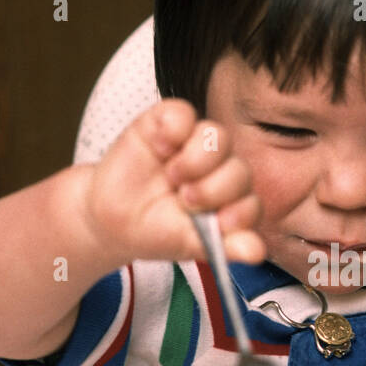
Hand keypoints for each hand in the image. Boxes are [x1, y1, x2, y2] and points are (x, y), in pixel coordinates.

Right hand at [83, 99, 267, 266]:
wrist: (108, 218)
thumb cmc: (151, 231)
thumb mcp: (186, 245)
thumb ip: (224, 246)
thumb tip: (257, 253)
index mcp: (229, 202)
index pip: (251, 203)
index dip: (239, 213)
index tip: (218, 223)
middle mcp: (219, 170)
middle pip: (239, 170)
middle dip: (213, 190)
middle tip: (184, 200)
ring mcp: (195, 144)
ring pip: (218, 136)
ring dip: (197, 160)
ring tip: (172, 176)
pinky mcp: (169, 123)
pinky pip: (183, 112)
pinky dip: (173, 130)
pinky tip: (159, 148)